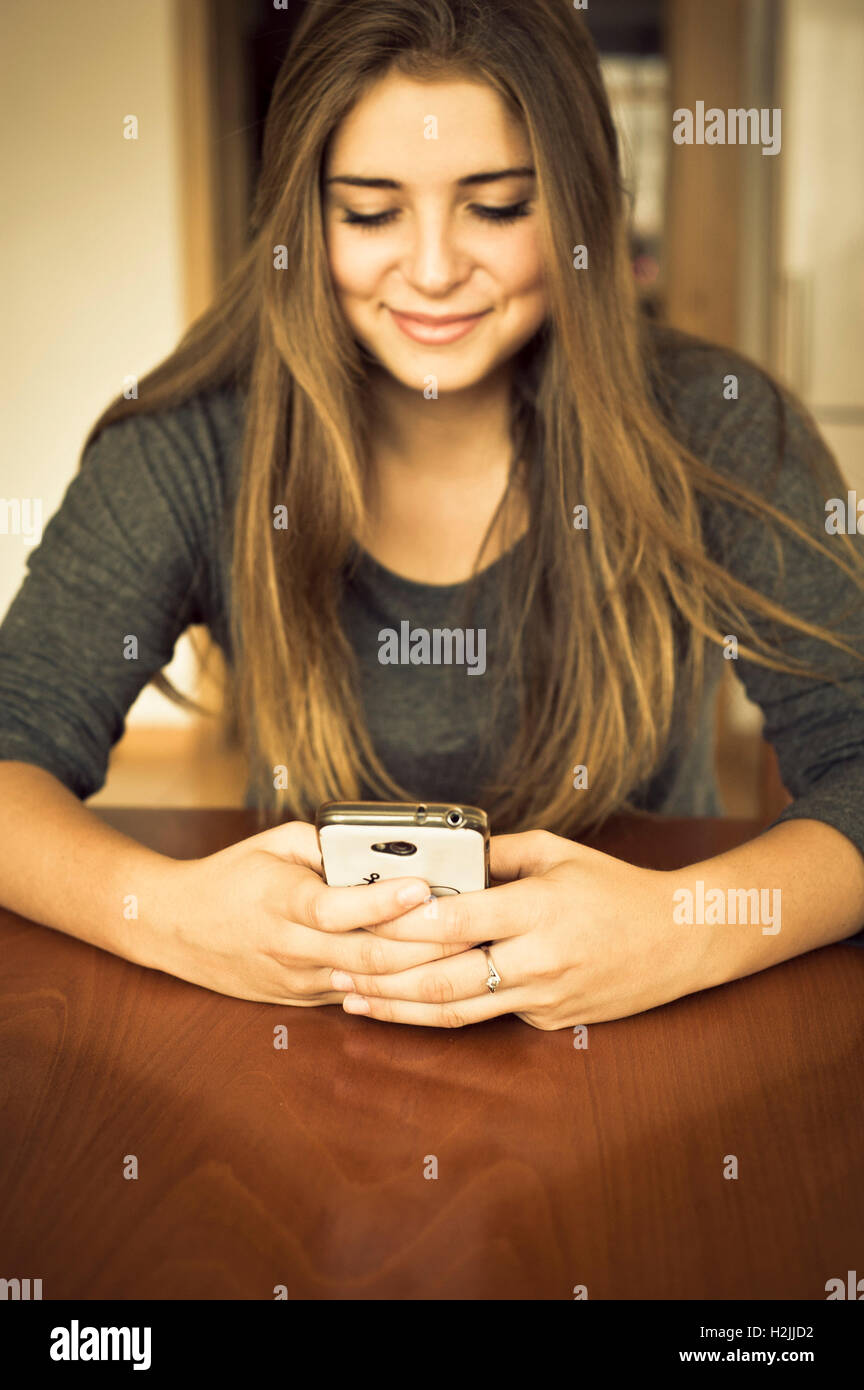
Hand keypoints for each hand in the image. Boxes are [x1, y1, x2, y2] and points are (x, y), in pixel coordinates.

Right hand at [142, 820, 467, 1003]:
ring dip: (419, 972)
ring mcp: (297, 980)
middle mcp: (291, 947)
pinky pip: (356, 997)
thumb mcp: (274, 843)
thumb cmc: (231, 876)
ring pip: (368, 985)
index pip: (339, 908)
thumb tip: (381, 848)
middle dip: (424, 945)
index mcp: (283, 902)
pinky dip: (394, 987)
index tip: (423, 886)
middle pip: (368, 957)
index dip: (383, 902)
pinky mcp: (301, 998)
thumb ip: (326, 844)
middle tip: (470, 926)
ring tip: (465, 953)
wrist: (175, 927)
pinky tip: (431, 975)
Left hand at [328, 829, 706, 1028]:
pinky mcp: (548, 1019)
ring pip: (455, 1010)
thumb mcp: (560, 851)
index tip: (360, 917)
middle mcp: (538, 958)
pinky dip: (440, 1011)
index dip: (405, 923)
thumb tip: (447, 853)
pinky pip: (486, 1015)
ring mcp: (543, 996)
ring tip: (350, 998)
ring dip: (396, 1007)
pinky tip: (401, 1006)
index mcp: (539, 908)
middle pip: (444, 978)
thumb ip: (500, 852)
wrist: (678, 940)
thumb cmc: (615, 888)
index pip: (459, 920)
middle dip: (381, 977)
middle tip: (335, 967)